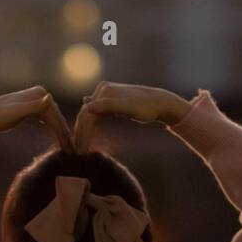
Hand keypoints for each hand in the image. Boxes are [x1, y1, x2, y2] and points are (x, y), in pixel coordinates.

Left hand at [0, 86, 72, 150]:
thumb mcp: (15, 113)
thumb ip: (33, 106)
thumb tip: (49, 98)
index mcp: (39, 93)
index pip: (56, 115)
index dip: (64, 133)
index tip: (70, 150)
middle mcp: (39, 93)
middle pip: (56, 117)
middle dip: (64, 135)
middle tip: (73, 154)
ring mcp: (34, 101)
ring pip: (51, 120)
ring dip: (59, 134)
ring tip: (67, 150)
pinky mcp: (29, 109)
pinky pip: (45, 121)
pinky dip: (51, 131)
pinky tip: (57, 142)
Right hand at [73, 82, 192, 150]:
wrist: (160, 103)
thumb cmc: (146, 108)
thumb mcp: (127, 108)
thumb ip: (108, 106)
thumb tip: (86, 107)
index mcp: (104, 89)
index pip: (86, 112)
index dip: (82, 132)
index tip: (81, 150)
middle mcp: (103, 89)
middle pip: (87, 113)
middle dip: (83, 133)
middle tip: (81, 152)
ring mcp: (106, 94)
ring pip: (91, 115)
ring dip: (87, 131)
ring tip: (84, 149)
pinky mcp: (111, 100)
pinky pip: (98, 115)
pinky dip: (95, 127)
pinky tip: (93, 139)